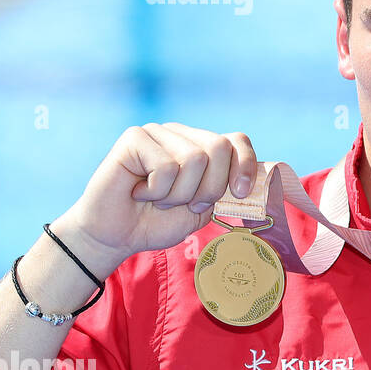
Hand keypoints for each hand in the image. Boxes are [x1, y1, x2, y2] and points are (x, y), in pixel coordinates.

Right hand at [54, 123, 257, 276]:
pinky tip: (140, 192)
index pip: (236, 140)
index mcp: (202, 147)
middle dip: (210, 187)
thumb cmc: (159, 221)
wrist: (117, 236)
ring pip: (194, 158)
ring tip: (158, 199)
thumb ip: (225, 190)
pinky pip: (166, 165)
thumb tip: (254, 180)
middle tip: (188, 204)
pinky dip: (157, 190)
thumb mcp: (203, 209)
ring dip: (179, 193)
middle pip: (219, 147)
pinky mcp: (134, 138)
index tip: (240, 194)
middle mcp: (182, 135)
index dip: (245, 164)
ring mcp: (158, 133)